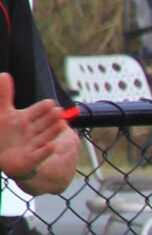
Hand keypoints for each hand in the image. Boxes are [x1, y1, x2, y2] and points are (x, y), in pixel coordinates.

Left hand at [0, 74, 76, 189]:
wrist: (2, 155)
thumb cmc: (2, 133)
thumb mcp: (2, 112)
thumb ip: (4, 95)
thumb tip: (4, 74)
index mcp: (24, 119)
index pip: (36, 111)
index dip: (42, 107)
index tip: (49, 103)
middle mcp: (31, 132)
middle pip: (43, 123)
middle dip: (51, 118)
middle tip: (58, 110)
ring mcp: (32, 146)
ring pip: (45, 137)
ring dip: (53, 131)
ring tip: (61, 124)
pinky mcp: (30, 159)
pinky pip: (39, 155)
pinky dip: (46, 151)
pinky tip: (53, 146)